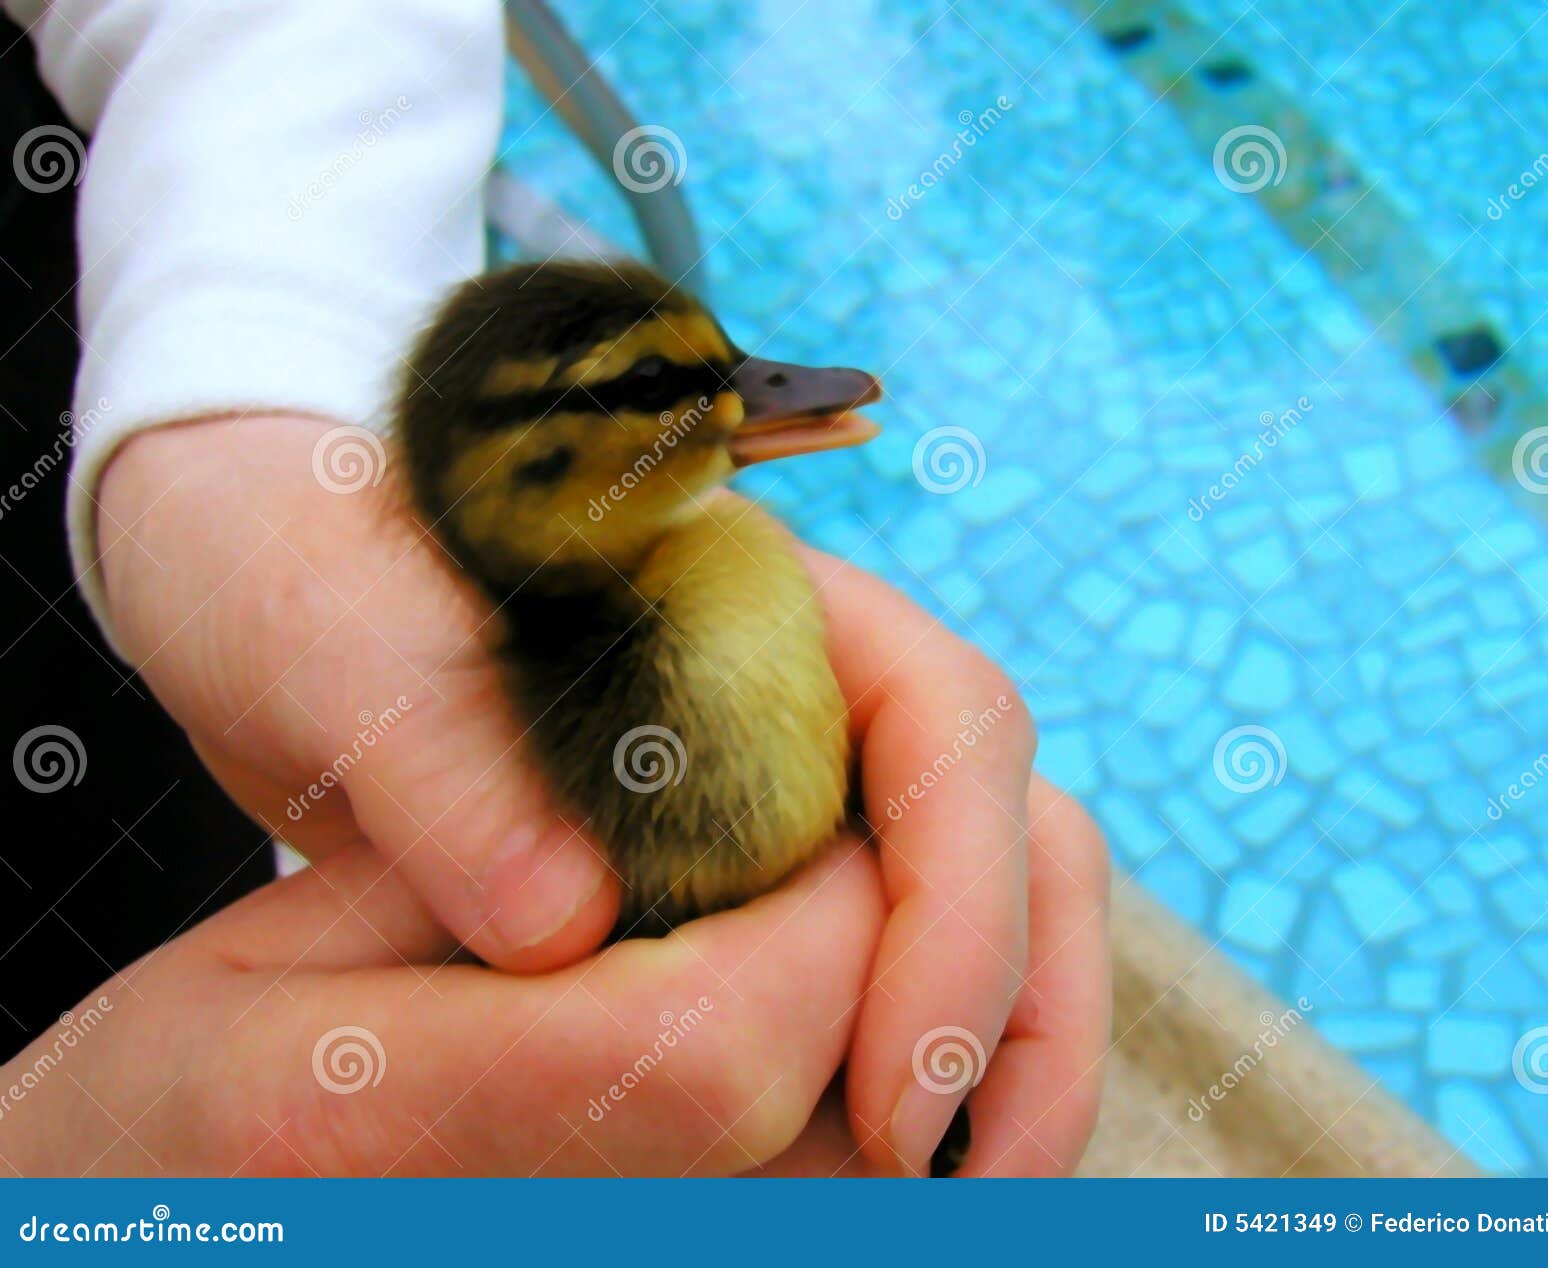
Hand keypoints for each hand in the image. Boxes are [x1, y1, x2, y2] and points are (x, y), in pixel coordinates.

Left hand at [100, 413, 1109, 1175]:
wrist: (269, 588)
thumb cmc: (308, 566)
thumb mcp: (336, 625)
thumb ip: (440, 747)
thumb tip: (566, 924)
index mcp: (757, 595)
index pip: (946, 724)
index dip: (956, 907)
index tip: (897, 1088)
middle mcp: (802, 689)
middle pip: (1003, 832)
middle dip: (1001, 1011)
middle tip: (949, 1180)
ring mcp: (783, 780)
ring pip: (966, 910)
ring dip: (990, 1056)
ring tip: (958, 1196)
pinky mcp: (742, 870)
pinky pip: (875, 967)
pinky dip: (897, 1070)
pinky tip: (861, 1172)